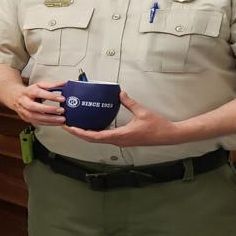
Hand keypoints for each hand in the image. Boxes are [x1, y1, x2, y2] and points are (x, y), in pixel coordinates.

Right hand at [13, 80, 68, 126]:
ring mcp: (24, 112)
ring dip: (50, 119)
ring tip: (61, 119)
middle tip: (61, 111)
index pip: (39, 93)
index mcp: (29, 92)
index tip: (62, 98)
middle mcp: (24, 102)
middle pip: (35, 107)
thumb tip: (65, 83)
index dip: (51, 96)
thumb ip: (52, 85)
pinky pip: (38, 123)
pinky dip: (48, 124)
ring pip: (36, 117)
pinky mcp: (26, 119)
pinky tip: (56, 123)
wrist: (15, 98)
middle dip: (49, 110)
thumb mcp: (40, 85)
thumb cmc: (30, 92)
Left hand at [64, 91, 181, 146]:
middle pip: (92, 140)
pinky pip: (105, 138)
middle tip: (67, 126)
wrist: (168, 136)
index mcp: (120, 136)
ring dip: (86, 134)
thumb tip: (120, 93)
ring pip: (98, 140)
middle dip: (78, 133)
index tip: (70, 128)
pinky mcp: (124, 140)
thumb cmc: (157, 127)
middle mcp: (118, 141)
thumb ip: (129, 102)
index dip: (80, 132)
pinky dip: (95, 134)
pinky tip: (92, 127)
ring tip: (75, 126)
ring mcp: (121, 141)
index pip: (95, 136)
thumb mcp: (142, 112)